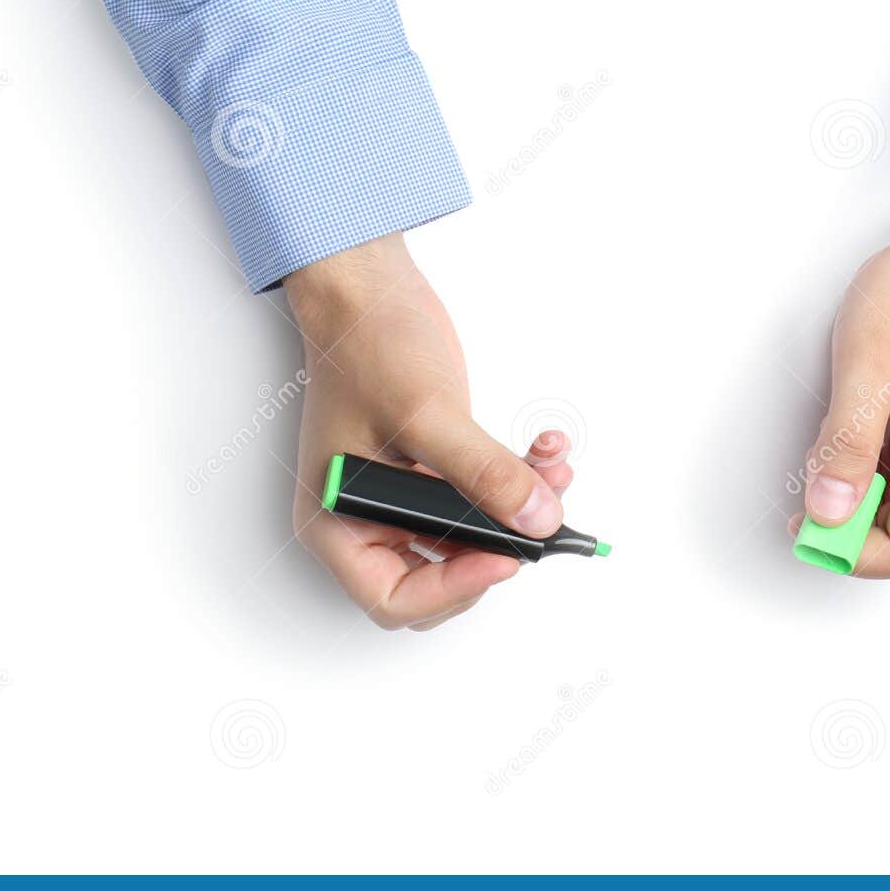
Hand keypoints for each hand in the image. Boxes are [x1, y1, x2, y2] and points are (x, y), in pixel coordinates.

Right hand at [285, 233, 573, 629]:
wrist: (370, 293)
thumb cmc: (365, 347)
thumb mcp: (426, 415)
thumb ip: (482, 473)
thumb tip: (537, 519)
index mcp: (337, 524)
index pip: (395, 598)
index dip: (453, 588)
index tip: (504, 557)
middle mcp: (367, 519)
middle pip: (440, 578)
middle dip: (495, 549)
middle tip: (534, 520)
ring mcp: (403, 496)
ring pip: (473, 538)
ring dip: (519, 512)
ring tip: (552, 473)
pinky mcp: (435, 471)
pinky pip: (483, 498)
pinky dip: (518, 480)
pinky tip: (542, 450)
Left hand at [790, 155, 889, 578]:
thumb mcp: (866, 362)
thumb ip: (846, 444)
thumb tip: (827, 512)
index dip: (849, 550)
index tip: (807, 516)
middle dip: (850, 518)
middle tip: (814, 462)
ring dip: (860, 489)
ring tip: (840, 425)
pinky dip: (876, 468)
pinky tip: (861, 420)